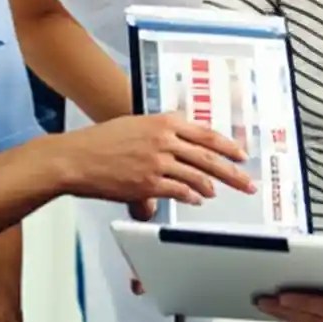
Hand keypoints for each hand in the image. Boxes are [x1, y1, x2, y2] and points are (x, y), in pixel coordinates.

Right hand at [59, 113, 255, 203]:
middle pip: (208, 156)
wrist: (76, 157)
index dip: (227, 146)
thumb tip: (180, 140)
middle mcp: (164, 140)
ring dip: (211, 186)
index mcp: (163, 122)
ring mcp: (157, 162)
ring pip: (196, 175)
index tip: (241, 155)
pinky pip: (178, 191)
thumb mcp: (136, 124)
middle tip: (246, 182)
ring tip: (219, 192)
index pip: (205, 134)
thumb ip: (161, 129)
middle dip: (231, 171)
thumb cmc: (101, 141)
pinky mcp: (147, 183)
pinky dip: (191, 196)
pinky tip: (196, 199)